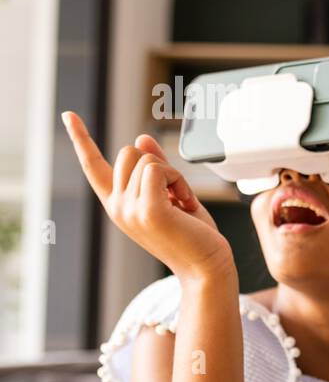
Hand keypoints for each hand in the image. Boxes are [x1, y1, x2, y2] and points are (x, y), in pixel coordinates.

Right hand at [62, 111, 232, 281]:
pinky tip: (186, 204)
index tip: (68, 114)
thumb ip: (156, 168)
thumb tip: (142, 137)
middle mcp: (117, 206)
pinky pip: (159, 169)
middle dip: (159, 164)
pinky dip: (179, 181)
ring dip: (174, 176)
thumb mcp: (171, 195)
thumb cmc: (193, 235)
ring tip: (183, 204)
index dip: (80, 138)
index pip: (93, 166)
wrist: (206, 267)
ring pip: (148, 160)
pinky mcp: (147, 209)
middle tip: (177, 196)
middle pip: (129, 152)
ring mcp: (129, 209)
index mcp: (118, 203)